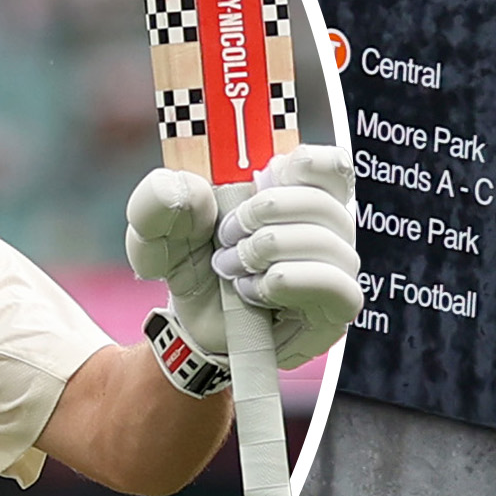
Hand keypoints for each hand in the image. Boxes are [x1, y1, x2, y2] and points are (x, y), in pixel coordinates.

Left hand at [129, 144, 363, 372]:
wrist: (193, 331)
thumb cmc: (195, 273)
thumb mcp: (160, 237)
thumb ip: (157, 205)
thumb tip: (184, 186)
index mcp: (298, 195)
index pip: (331, 164)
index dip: (303, 164)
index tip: (263, 177)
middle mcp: (329, 228)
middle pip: (320, 201)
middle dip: (260, 213)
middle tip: (225, 236)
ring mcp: (339, 266)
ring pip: (324, 241)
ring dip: (263, 251)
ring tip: (230, 268)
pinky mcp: (339, 306)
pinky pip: (332, 283)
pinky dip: (282, 282)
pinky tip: (252, 291)